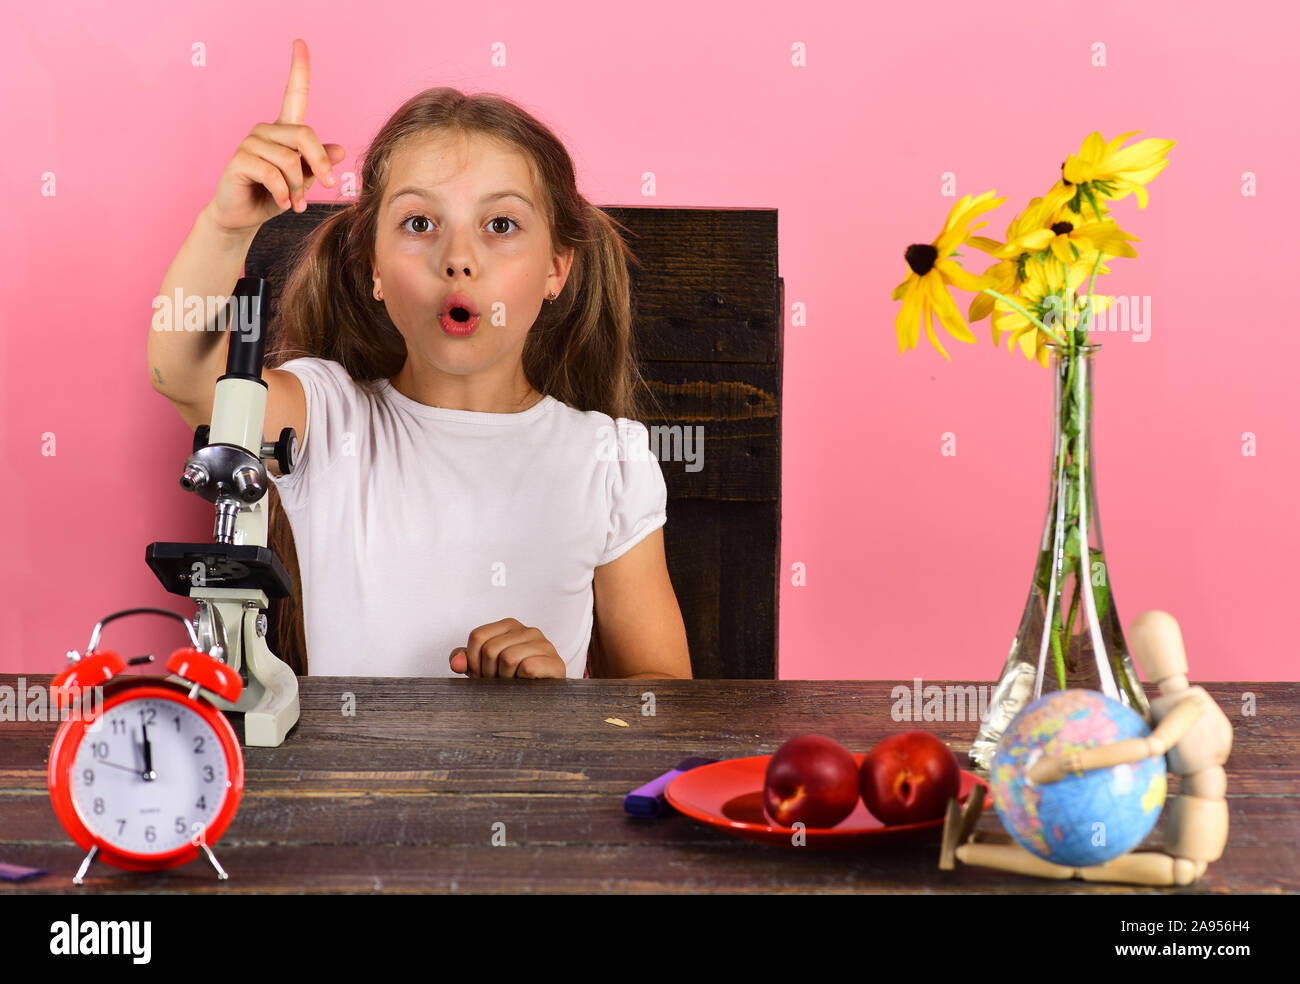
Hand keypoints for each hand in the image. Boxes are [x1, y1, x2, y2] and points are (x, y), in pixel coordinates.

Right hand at [206, 38, 347, 234]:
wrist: (244, 216)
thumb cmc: (275, 195)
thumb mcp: (305, 181)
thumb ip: (319, 164)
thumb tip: (340, 150)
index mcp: (284, 130)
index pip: (293, 94)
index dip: (298, 69)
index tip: (300, 43)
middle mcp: (266, 130)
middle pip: (304, 134)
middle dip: (320, 164)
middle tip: (328, 186)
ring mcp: (251, 142)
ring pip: (289, 159)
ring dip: (300, 187)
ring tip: (297, 204)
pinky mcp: (239, 159)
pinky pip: (272, 174)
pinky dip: (283, 192)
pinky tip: (282, 203)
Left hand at [449, 618, 567, 678]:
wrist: (543, 700)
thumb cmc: (512, 680)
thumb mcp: (484, 668)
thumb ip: (467, 661)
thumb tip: (456, 663)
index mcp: (510, 626)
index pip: (478, 636)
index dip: (473, 660)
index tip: (481, 674)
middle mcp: (528, 630)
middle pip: (491, 649)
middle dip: (488, 673)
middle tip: (498, 682)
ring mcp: (544, 645)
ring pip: (508, 658)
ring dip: (505, 679)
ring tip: (512, 684)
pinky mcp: (555, 662)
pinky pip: (528, 667)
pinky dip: (521, 681)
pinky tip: (526, 684)